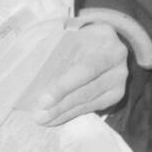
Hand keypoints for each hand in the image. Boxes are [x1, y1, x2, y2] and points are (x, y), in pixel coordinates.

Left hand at [34, 9, 151, 125]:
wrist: (107, 38)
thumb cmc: (79, 34)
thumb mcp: (69, 31)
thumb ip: (54, 45)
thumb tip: (31, 68)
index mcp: (105, 39)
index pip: (85, 69)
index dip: (63, 86)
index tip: (43, 99)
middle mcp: (116, 60)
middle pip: (86, 88)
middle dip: (60, 104)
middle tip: (38, 115)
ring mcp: (119, 79)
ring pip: (88, 100)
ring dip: (64, 112)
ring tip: (43, 119)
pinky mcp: (117, 93)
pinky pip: (94, 106)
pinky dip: (73, 113)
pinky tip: (57, 118)